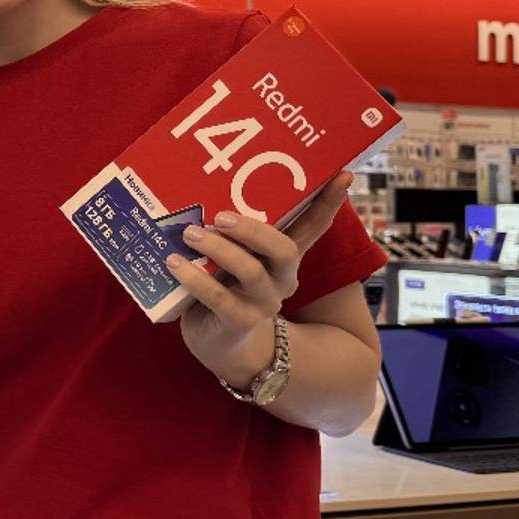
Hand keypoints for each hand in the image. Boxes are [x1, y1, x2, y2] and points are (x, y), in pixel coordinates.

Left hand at [167, 172, 353, 387]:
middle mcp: (282, 278)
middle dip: (253, 229)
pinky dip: (195, 278)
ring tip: (191, 234)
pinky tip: (174, 263)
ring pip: (250, 271)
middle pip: (284, 249)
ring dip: (219, 249)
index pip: (313, 226)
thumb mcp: (234, 256)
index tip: (344, 175)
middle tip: (221, 216)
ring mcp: (264, 303)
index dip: (328, 202)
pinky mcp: (239, 321)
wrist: (220, 342)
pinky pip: (219, 297)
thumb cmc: (224, 285)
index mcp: (284, 256)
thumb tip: (206, 184)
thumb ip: (231, 231)